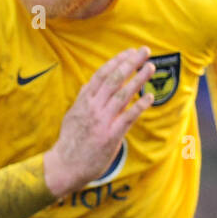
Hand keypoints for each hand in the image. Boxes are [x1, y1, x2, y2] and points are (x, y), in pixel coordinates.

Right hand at [43, 47, 155, 196]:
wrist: (66, 165)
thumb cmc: (70, 142)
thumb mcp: (72, 115)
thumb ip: (82, 100)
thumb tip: (89, 85)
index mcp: (83, 101)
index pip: (102, 75)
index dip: (117, 61)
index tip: (129, 52)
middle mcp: (93, 107)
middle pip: (114, 79)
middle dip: (130, 63)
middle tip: (144, 52)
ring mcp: (102, 121)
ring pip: (123, 94)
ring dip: (138, 79)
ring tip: (150, 68)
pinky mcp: (111, 135)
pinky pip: (128, 117)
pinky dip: (140, 106)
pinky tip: (150, 97)